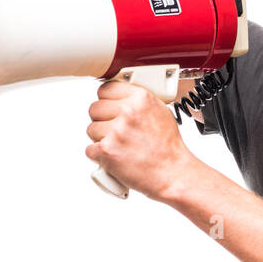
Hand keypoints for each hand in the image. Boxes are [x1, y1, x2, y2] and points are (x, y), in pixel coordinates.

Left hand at [85, 79, 194, 199]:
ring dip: (101, 139)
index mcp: (141, 98)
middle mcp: (128, 112)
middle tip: (116, 132)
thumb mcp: (161, 113)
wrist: (172, 173)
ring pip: (91, 129)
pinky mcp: (106, 150)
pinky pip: (90, 149)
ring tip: (120, 146)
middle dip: (103, 120)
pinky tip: (115, 157)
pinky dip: (99, 156)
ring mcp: (116, 131)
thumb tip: (122, 98)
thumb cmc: (168, 148)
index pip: (106, 88)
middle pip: (95, 108)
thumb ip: (139, 102)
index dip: (107, 101)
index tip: (110, 108)